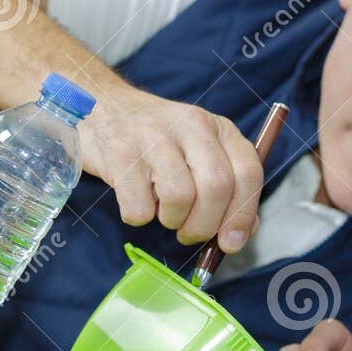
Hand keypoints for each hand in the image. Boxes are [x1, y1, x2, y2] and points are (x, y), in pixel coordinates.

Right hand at [81, 87, 263, 249]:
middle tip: (189, 234)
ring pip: (180, 197)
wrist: (103, 107)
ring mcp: (154, 136)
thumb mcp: (200, 152)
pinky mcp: (121, 152)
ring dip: (172, 220)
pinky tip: (137, 200)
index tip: (230, 243)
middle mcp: (192, 125)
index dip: (243, 215)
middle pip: (217, 187)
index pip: (248, 172)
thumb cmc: (157, 140)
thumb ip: (227, 188)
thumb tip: (240, 234)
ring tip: (163, 212)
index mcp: (219, 128)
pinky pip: (139, 207)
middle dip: (205, 225)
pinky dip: (139, 216)